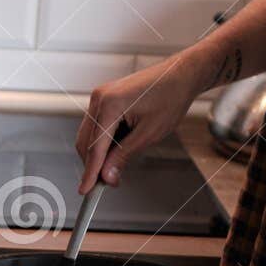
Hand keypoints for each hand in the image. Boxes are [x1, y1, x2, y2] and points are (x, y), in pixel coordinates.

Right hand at [75, 53, 202, 193]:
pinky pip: (96, 126)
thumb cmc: (170, 98)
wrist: (180, 74)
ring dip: (99, 154)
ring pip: (89, 136)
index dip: (89, 172)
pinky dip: (104, 142)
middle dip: (94, 165)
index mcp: (110, 104)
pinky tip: (119, 148)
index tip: (85, 191)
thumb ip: (124, 155)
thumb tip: (107, 176)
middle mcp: (99, 98)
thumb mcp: (149, 134)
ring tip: (119, 165)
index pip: (95, 147)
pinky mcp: (104, 98)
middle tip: (111, 182)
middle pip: (86, 142)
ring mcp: (100, 97)